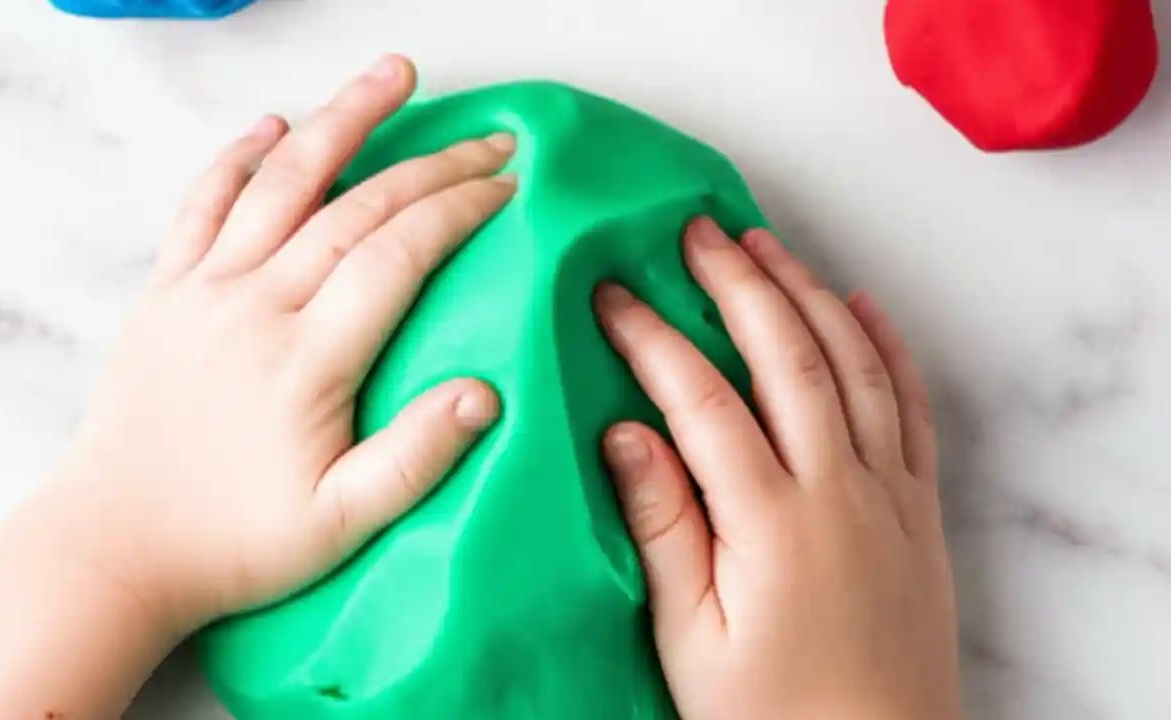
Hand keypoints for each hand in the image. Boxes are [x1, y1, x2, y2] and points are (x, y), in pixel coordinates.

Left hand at [50, 54, 515, 632]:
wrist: (112, 547)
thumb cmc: (231, 543)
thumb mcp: (339, 523)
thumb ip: (416, 457)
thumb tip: (484, 393)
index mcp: (306, 359)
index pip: (397, 256)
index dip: (457, 212)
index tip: (507, 189)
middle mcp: (254, 306)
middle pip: (355, 207)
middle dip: (431, 164)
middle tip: (490, 139)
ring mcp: (203, 292)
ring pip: (280, 181)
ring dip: (340, 119)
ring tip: (391, 74)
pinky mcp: (165, 294)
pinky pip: (201, 204)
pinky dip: (237, 158)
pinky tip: (269, 125)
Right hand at [594, 219, 959, 719]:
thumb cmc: (772, 714)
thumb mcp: (693, 638)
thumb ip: (663, 529)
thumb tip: (624, 435)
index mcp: (770, 520)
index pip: (703, 400)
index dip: (654, 339)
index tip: (612, 295)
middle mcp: (839, 487)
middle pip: (787, 356)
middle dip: (738, 284)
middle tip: (695, 230)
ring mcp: (889, 491)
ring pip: (853, 363)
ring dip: (808, 293)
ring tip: (765, 244)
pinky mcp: (919, 507)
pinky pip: (913, 406)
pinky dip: (888, 347)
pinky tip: (862, 304)